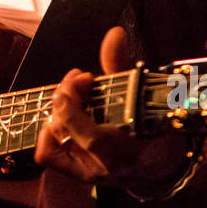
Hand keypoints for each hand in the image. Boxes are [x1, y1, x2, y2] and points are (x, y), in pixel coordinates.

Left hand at [33, 27, 190, 188]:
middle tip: (79, 81)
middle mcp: (104, 167)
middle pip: (64, 130)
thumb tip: (114, 35)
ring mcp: (87, 171)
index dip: (77, 99)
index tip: (86, 77)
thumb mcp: (144, 96)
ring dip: (59, 111)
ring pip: (52, 138)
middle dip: (65, 96)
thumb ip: (122, 66)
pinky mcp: (74, 172)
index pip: (91, 136)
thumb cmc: (155, 129)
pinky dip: (49, 132)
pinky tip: (64, 118)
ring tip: (75, 99)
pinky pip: (47, 154)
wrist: (158, 165)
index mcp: (128, 152)